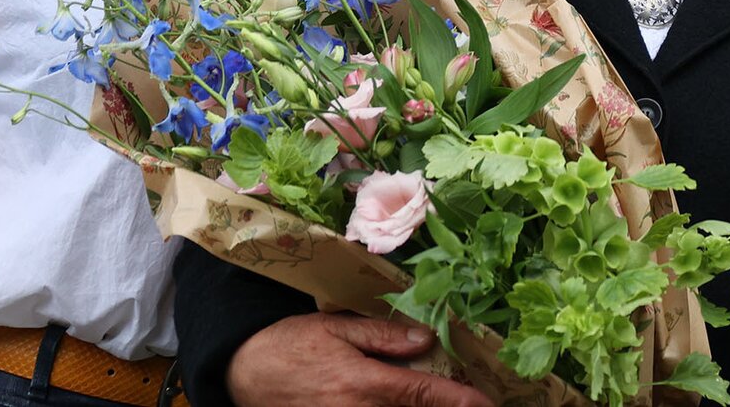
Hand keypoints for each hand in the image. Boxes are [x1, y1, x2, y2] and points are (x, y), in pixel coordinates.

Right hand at [224, 313, 493, 406]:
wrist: (244, 371)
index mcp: (363, 382)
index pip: (421, 393)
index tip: (486, 403)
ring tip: (446, 402)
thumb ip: (382, 336)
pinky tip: (406, 406)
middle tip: (475, 403)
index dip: (458, 400)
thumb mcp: (336, 329)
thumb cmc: (291, 345)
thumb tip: (425, 338)